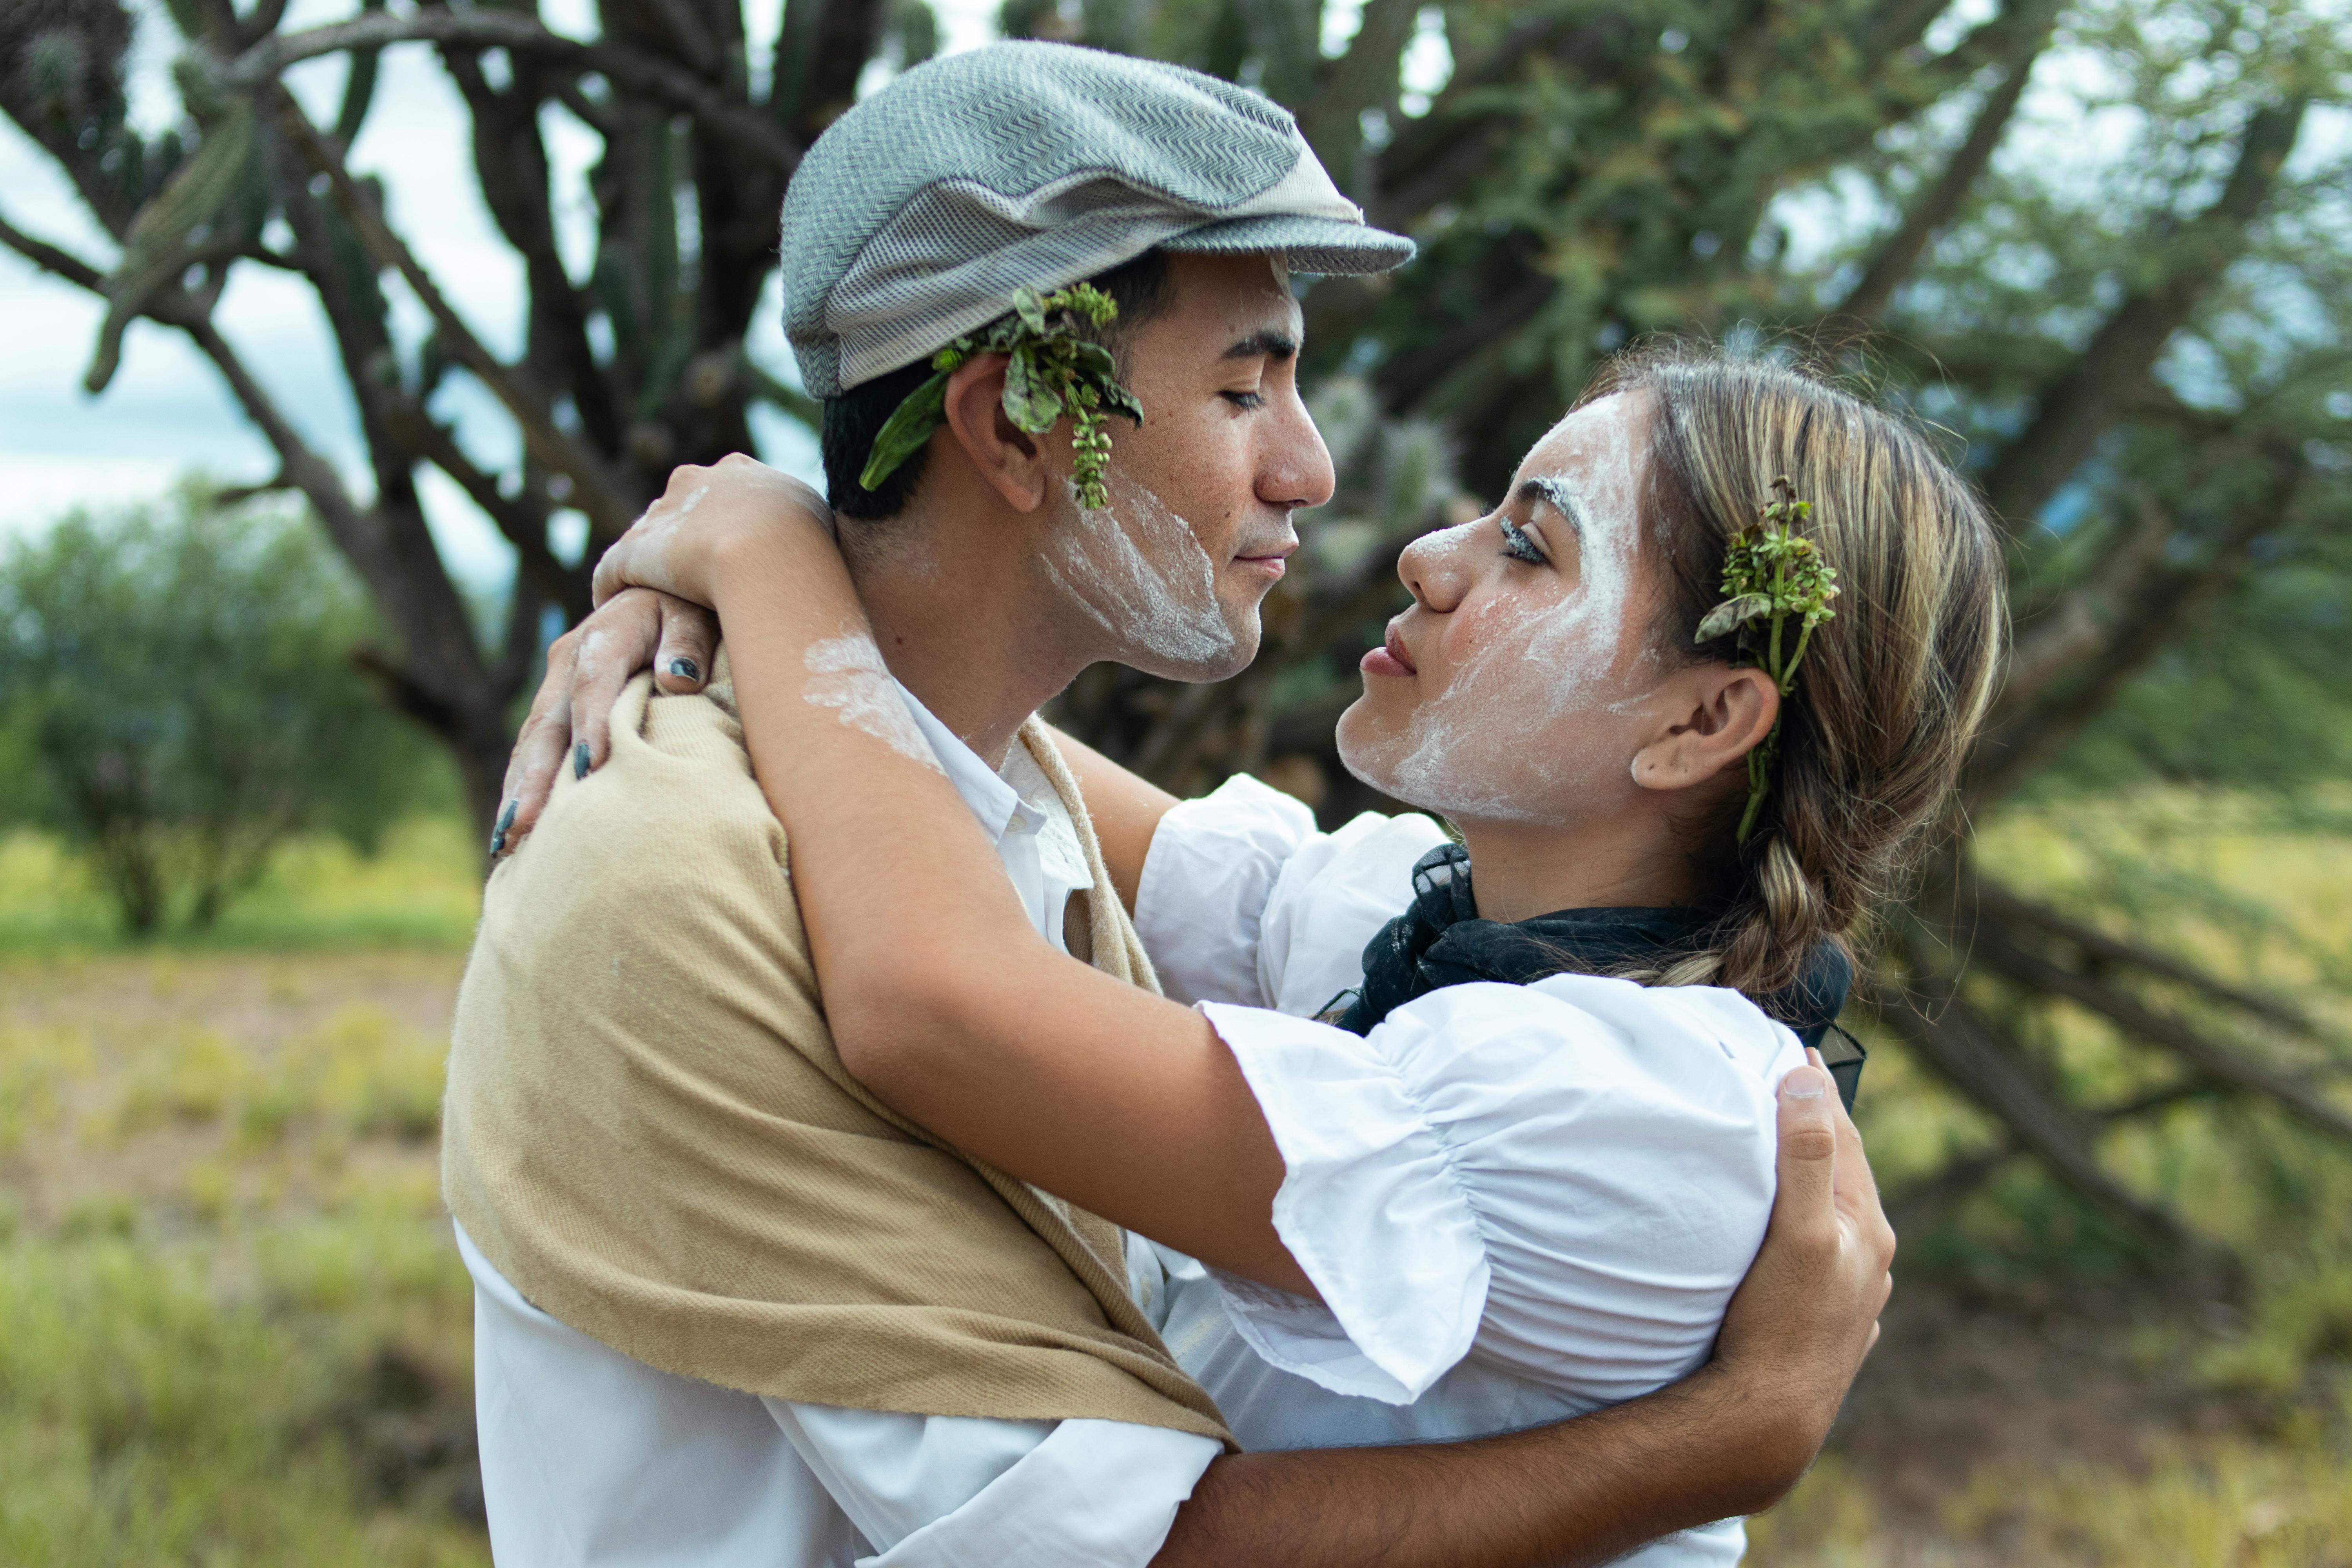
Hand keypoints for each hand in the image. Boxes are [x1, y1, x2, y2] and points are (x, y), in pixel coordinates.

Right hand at [489, 588, 717, 856]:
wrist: (657, 593)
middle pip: (547, 724)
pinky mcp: (555, 708)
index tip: (590, 769)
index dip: (590, 723)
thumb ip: (688, 643)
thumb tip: (679, 679)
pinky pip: (532, 752)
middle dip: (535, 778)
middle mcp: (568, 662)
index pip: (593, 682)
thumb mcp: (695, 613)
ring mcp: (556, 687)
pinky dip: (521, 789)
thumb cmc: (686, 608)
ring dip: (518, 791)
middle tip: (524, 825)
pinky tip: (514, 832)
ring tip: (507, 840)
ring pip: (531, 744)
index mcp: (606, 636)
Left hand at [590, 453, 834, 610]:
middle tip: (694, 578)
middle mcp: (701, 480)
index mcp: (745, 475)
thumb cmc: (811, 556)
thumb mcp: (825, 537)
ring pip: (649, 536)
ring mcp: (666, 514)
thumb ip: (815, 541)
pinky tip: (612, 611)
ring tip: (650, 601)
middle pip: (684, 506)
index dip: (731, 524)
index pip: (728, 492)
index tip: (737, 557)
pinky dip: (613, 589)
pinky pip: (616, 570)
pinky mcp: (635, 551)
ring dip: (649, 563)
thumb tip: (831, 561)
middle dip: (685, 536)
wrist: (769, 557)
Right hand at [1709, 1048, 1895, 1495]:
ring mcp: (1854, 1300)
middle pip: (1844, 1177)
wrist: (1768, 1421)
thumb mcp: (1797, 1230)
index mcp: (1866, 1227)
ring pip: (1838, 1225)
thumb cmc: (1779, 1323)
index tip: (1795, 1048)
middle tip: (1789, 1091)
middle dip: (1820, 1133)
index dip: (1817, 1090)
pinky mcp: (1832, 1332)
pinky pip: (1829, 1270)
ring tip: (1789, 1164)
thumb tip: (1808, 1078)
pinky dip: (1814, 1242)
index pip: (1843, 1137)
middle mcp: (1871, 1262)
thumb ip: (1805, 1154)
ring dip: (1817, 1189)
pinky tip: (1803, 1250)